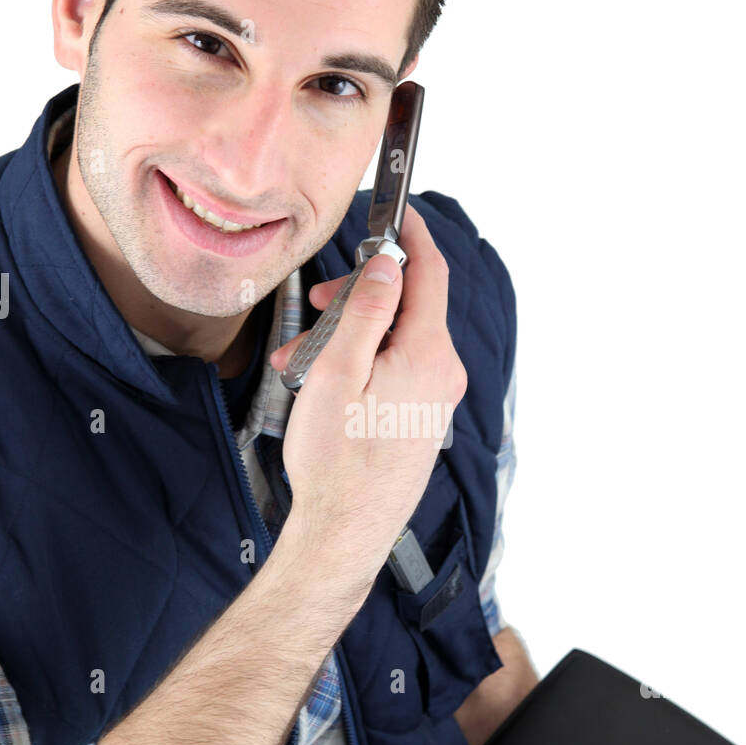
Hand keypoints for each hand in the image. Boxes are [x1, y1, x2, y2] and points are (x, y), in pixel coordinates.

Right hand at [269, 203, 466, 583]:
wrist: (347, 532)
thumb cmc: (336, 461)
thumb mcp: (338, 371)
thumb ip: (365, 310)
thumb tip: (389, 264)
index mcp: (428, 354)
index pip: (431, 273)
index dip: (413, 236)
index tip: (398, 212)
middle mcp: (443, 374)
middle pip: (408, 308)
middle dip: (359, 298)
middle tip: (317, 307)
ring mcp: (436, 400)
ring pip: (396, 342)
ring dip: (351, 338)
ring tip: (302, 360)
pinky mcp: (423, 421)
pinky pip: (397, 372)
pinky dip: (363, 365)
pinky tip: (325, 384)